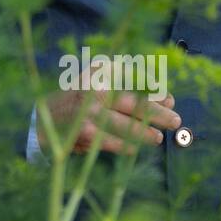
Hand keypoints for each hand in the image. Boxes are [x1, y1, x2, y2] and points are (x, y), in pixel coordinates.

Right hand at [36, 90, 180, 155]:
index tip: (169, 99)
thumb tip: (163, 98)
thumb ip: (125, 82)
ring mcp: (90, 112)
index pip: (136, 81)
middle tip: (175, 119)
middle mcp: (95, 90)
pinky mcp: (87, 133)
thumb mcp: (96, 80)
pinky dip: (127, 146)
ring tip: (157, 138)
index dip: (156, 91)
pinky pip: (115, 141)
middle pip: (136, 103)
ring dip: (146, 133)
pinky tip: (135, 148)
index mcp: (100, 73)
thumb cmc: (79, 99)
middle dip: (159, 112)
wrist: (45, 119)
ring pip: (128, 125)